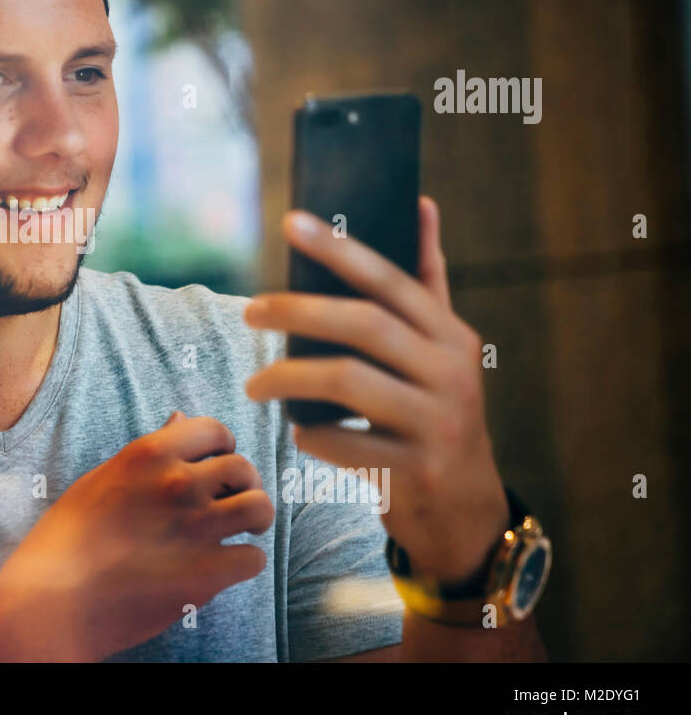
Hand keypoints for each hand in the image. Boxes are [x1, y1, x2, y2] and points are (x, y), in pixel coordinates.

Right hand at [0, 413, 273, 660]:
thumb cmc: (67, 538)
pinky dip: (245, 563)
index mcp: (149, 454)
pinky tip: (227, 567)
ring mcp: (195, 527)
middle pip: (243, 467)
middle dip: (244, 483)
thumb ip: (146, 453)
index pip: (214, 430)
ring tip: (244, 530)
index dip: (223, 446)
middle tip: (232, 500)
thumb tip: (179, 419)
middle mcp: (177, 483)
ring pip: (259, 507)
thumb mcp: (101, 479)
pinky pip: (253, 559)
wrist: (53, 598)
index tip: (217, 463)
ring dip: (256, 519)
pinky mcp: (205, 573)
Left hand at [242, 196, 509, 586]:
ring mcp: (438, 424)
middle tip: (249, 312)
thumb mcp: (443, 350)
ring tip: (255, 386)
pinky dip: (312, 436)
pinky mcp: (416, 471)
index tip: (291, 222)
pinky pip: (345, 444)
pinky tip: (299, 433)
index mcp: (452, 336)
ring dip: (288, 378)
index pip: (391, 279)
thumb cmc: (436, 414)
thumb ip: (427, 281)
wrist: (466, 511)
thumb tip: (422, 203)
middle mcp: (452, 374)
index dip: (341, 248)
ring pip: (348, 381)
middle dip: (297, 311)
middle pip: (364, 325)